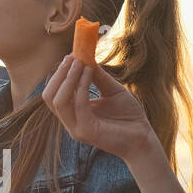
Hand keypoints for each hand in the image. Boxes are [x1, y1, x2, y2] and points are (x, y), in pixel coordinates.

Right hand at [42, 55, 158, 162]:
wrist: (143, 137)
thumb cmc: (128, 116)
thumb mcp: (111, 90)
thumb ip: (97, 76)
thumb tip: (86, 57)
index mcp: (74, 113)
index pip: (54, 93)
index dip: (60, 73)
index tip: (71, 55)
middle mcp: (71, 122)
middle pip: (49, 97)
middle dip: (59, 74)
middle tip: (72, 57)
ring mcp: (77, 128)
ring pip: (58, 101)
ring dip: (68, 78)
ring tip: (79, 62)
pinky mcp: (86, 131)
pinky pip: (78, 105)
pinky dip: (81, 86)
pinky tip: (90, 72)